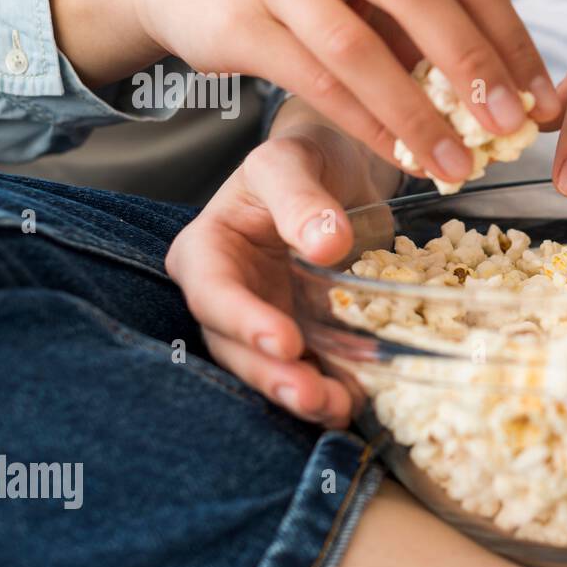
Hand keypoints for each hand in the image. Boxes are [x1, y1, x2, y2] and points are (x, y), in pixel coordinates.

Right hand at [49, 0, 561, 185]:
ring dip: (416, 115)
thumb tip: (518, 98)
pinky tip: (399, 157)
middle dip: (471, 66)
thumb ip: (428, 24)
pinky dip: (364, 125)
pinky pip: (314, 81)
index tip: (540, 98)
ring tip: (456, 165)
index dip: (508, 36)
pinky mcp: (235, 16)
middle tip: (509, 128)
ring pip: (359, 46)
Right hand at [165, 109, 393, 425]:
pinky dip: (331, 389)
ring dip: (301, 395)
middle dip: (272, 375)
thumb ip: (300, 197)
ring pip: (271, 368)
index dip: (244, 322)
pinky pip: (311, 370)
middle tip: (311, 395)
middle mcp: (229, 294)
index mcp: (209, 250)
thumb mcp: (294, 160)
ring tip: (338, 409)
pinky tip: (357, 403)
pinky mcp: (304, 335)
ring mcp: (265, 319)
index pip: (214, 293)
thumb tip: (326, 243)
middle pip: (237, 346)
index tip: (285, 341)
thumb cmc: (306, 157)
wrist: (343, 171)